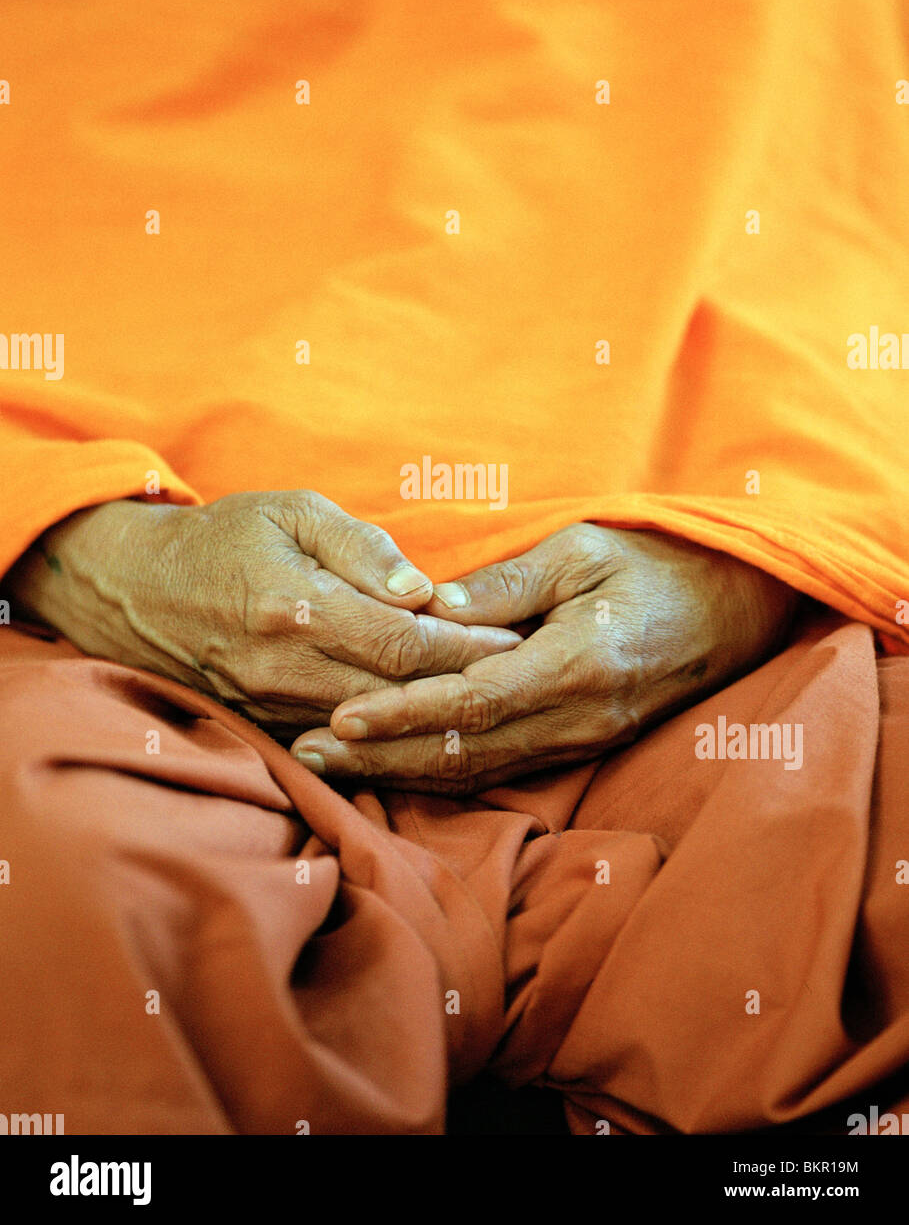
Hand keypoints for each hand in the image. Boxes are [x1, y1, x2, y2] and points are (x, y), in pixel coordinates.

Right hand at [2, 491, 519, 732]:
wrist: (134, 590)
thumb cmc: (225, 538)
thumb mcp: (292, 511)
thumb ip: (362, 548)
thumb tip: (423, 590)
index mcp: (299, 608)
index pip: (405, 643)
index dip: (467, 647)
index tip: (516, 638)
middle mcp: (288, 669)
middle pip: (400, 696)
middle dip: (467, 688)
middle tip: (525, 677)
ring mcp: (275, 706)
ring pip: (375, 730)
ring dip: (436, 718)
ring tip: (494, 702)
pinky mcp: (267, 725)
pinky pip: (343, 740)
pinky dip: (391, 735)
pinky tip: (432, 722)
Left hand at [290, 524, 799, 791]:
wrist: (735, 610)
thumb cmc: (656, 565)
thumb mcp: (582, 550)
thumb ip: (506, 583)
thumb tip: (431, 608)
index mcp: (576, 663)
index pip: (471, 703)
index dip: (402, 715)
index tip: (338, 720)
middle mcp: (576, 717)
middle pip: (463, 753)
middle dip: (381, 758)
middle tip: (303, 757)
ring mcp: (581, 739)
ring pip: (477, 771)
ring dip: (400, 772)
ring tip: (330, 768)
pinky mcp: (580, 745)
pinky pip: (501, 769)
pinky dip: (442, 772)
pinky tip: (394, 768)